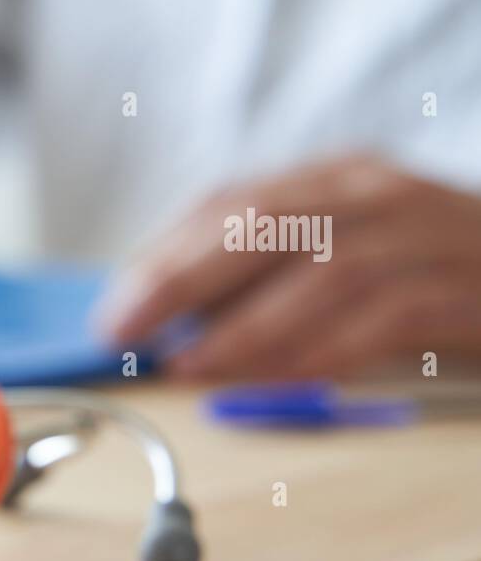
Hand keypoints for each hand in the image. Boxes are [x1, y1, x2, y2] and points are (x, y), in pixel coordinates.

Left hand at [93, 155, 480, 379]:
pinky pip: (387, 316)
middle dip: (180, 280)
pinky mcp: (471, 285)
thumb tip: (175, 328)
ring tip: (188, 367)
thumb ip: (271, 282)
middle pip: (264, 223)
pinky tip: (277, 381)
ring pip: (321, 268)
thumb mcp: (344, 264)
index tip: (115, 309)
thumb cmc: (434, 280)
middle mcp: (380, 192)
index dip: (164, 254)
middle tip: (126, 334)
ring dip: (245, 325)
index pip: (232, 202)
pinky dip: (323, 350)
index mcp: (338, 179)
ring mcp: (431, 233)